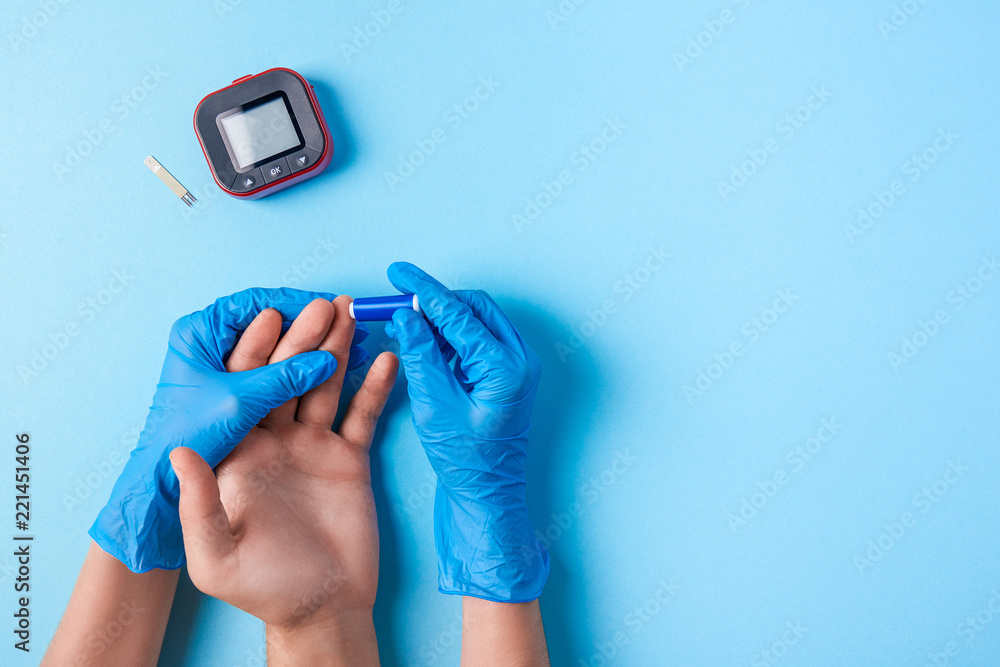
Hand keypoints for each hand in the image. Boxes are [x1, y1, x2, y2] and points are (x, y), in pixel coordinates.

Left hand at [170, 296, 396, 664]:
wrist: (321, 609)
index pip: (246, 390)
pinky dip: (375, 387)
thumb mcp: (218, 555)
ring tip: (352, 313)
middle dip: (306, 338)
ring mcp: (313, 447)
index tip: (272, 315)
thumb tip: (182, 452)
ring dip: (339, 350)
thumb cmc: (262, 588)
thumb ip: (200, 505)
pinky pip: (364, 416)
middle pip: (289, 377)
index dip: (257, 351)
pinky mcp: (349, 459)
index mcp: (240, 453)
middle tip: (324, 303)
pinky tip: (385, 359)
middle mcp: (276, 441)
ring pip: (326, 387)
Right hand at [385, 262, 548, 602]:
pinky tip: (427, 345)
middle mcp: (519, 361)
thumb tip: (407, 316)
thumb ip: (421, 355)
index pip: (459, 313)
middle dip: (436, 301)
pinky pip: (479, 341)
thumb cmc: (465, 462)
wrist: (488, 497)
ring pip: (477, 322)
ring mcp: (517, 368)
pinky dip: (453, 337)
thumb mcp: (434, 406)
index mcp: (505, 367)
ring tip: (408, 324)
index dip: (424, 290)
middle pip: (474, 308)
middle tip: (400, 298)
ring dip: (444, 318)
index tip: (398, 273)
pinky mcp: (507, 377)